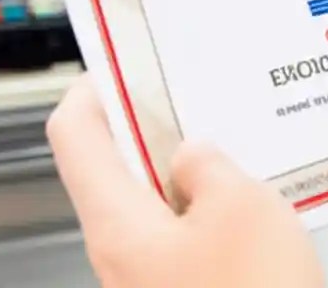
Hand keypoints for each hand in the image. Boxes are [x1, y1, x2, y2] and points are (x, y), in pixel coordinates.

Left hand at [47, 76, 323, 287]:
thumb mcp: (242, 207)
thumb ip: (210, 166)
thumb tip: (195, 156)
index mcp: (116, 222)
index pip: (73, 135)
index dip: (94, 87)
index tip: (124, 61)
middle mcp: (119, 253)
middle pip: (115, 168)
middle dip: (155, 126)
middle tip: (196, 96)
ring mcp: (149, 279)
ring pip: (156, 205)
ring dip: (191, 171)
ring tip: (236, 146)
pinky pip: (185, 240)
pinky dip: (211, 212)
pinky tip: (254, 205)